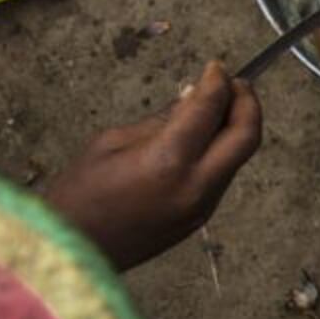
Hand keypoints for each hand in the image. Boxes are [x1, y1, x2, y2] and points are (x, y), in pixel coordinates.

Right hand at [44, 62, 262, 269]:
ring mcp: (202, 206)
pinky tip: (202, 138)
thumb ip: (161, 121)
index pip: (209, 110)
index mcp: (169, 161)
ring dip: (235, 128)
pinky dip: (221, 151)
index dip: (218, 82)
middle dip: (247, 103)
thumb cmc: (79, 194)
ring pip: (237, 158)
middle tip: (235, 84)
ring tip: (216, 107)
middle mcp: (196, 186)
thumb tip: (193, 99)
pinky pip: (222, 177)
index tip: (216, 67)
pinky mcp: (200, 219)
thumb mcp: (111, 142)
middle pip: (246, 137)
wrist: (72, 251)